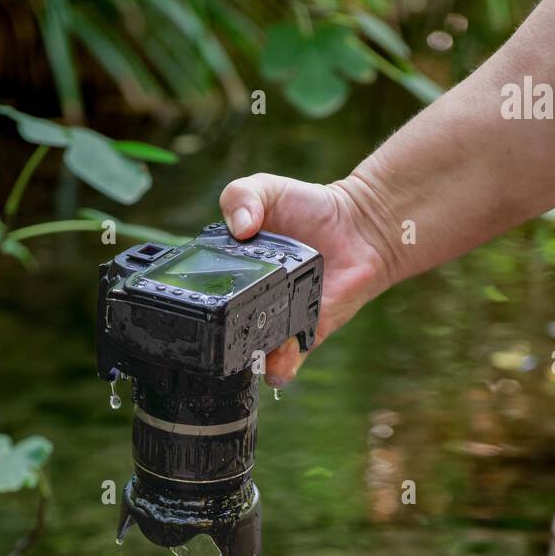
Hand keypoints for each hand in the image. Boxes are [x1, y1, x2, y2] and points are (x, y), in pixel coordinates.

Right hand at [219, 173, 389, 386]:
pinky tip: (281, 355)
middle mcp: (252, 301)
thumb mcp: (265, 189)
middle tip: (225, 334)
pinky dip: (282, 366)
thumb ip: (240, 196)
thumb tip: (239, 228)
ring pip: (256, 354)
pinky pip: (289, 361)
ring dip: (252, 358)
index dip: (199, 302)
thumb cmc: (309, 207)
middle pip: (227, 332)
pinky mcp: (306, 334)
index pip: (207, 294)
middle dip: (223, 341)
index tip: (196, 306)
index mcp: (234, 271)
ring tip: (256, 350)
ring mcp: (278, 320)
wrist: (358, 227)